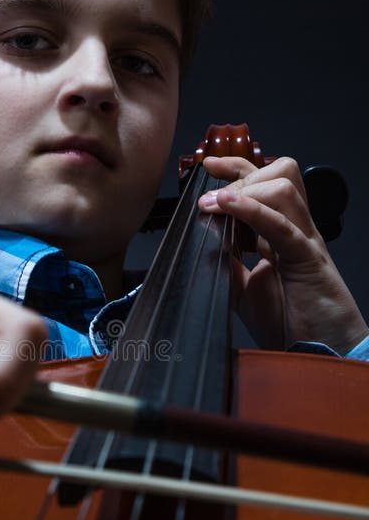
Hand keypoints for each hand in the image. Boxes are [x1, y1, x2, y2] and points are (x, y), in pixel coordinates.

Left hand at [198, 156, 367, 352]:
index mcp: (282, 234)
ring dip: (244, 190)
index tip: (207, 166)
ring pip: (284, 188)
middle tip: (210, 195)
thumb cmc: (290, 324)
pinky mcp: (308, 260)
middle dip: (242, 173)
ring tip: (213, 205)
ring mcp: (305, 241)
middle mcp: (296, 230)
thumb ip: (227, 266)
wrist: (318, 353)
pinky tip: (226, 207)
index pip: (266, 182)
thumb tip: (201, 246)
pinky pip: (282, 226)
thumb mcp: (244, 291)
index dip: (238, 168)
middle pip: (280, 173)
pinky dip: (252, 211)